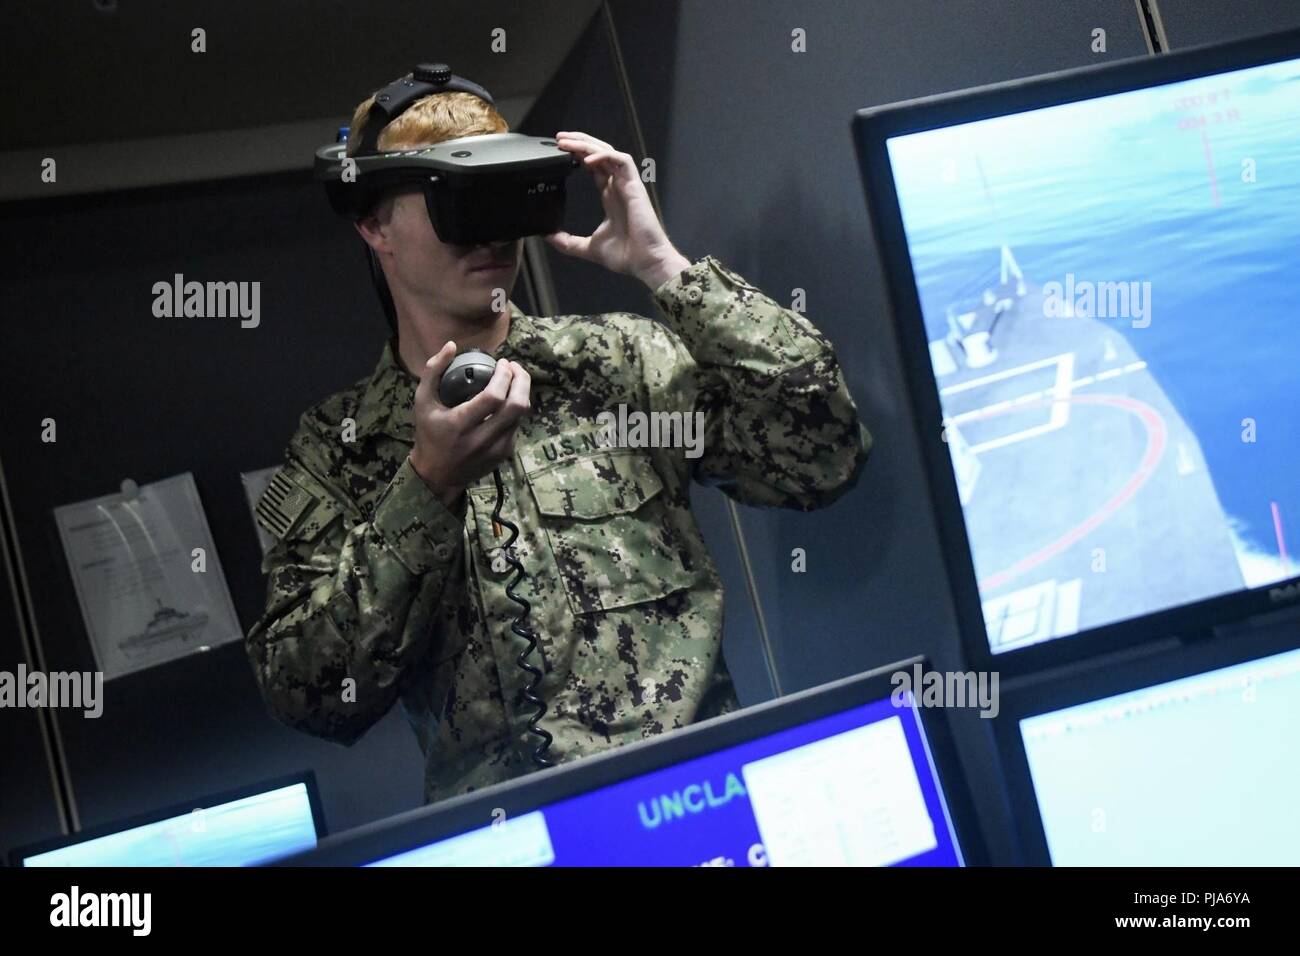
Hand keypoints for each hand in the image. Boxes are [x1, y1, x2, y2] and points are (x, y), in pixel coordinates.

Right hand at [408, 342, 531, 505]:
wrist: (437, 475)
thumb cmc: (429, 433)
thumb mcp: (422, 401)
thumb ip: (433, 371)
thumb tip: (451, 345)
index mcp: (459, 425)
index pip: (494, 397)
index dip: (504, 376)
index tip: (502, 363)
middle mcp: (481, 439)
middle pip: (517, 406)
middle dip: (521, 380)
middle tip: (514, 367)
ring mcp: (496, 449)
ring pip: (521, 415)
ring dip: (521, 392)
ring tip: (514, 379)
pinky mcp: (504, 454)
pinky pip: (518, 425)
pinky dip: (516, 409)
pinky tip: (508, 399)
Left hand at [545, 131, 690, 288]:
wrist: (645, 263)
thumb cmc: (626, 256)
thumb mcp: (588, 248)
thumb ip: (568, 242)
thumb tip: (548, 237)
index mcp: (609, 196)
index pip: (593, 166)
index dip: (577, 155)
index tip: (558, 151)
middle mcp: (617, 186)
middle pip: (598, 153)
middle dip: (579, 142)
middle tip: (558, 139)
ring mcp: (626, 184)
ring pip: (608, 152)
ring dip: (587, 143)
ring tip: (567, 142)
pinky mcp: (634, 186)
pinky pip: (621, 160)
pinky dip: (603, 156)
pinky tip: (586, 160)